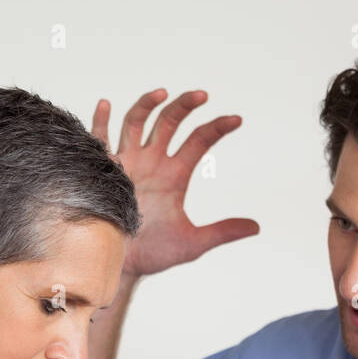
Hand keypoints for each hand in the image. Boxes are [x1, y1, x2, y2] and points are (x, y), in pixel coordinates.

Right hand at [90, 88, 259, 276]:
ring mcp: (128, 163)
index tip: (236, 120)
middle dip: (185, 106)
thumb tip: (256, 227)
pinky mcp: (105, 170)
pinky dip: (102, 121)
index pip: (199, 141)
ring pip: (137, 122)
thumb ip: (223, 232)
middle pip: (169, 122)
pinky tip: (106, 104)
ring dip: (148, 105)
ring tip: (162, 93)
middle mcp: (153, 163)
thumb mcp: (193, 243)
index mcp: (175, 175)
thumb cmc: (155, 254)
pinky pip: (100, 140)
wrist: (121, 265)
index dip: (217, 128)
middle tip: (202, 94)